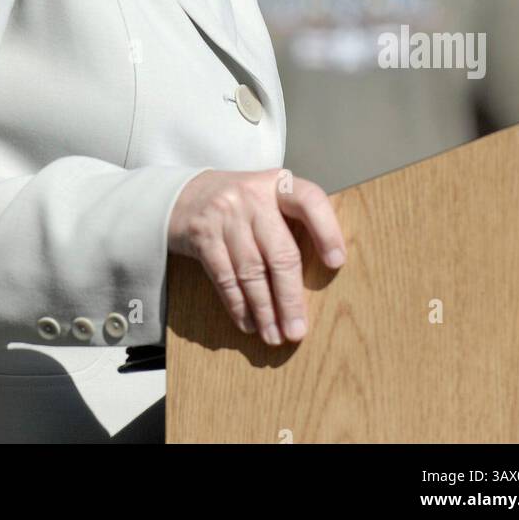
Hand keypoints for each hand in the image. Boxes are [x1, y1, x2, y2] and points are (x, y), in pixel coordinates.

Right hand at [167, 167, 345, 345]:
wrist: (181, 195)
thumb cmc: (240, 205)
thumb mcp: (267, 199)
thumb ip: (291, 224)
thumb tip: (322, 276)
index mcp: (277, 184)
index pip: (309, 200)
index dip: (326, 230)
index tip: (336, 262)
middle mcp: (252, 195)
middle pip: (279, 252)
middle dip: (290, 297)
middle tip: (297, 330)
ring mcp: (225, 214)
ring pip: (252, 271)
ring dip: (265, 310)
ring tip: (274, 335)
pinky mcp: (202, 235)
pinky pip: (225, 277)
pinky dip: (238, 305)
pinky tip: (249, 323)